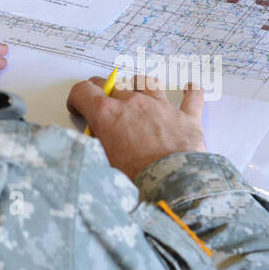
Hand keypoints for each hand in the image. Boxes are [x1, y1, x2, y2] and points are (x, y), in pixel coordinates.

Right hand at [67, 74, 205, 179]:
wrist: (173, 186)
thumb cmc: (136, 180)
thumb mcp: (101, 165)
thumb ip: (91, 148)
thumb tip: (85, 145)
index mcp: (108, 115)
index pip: (83, 91)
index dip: (77, 98)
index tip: (78, 108)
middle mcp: (134, 104)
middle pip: (113, 85)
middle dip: (104, 93)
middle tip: (104, 108)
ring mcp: (162, 107)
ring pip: (147, 83)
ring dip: (139, 86)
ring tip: (138, 95)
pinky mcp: (187, 118)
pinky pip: (192, 97)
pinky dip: (190, 92)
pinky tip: (189, 89)